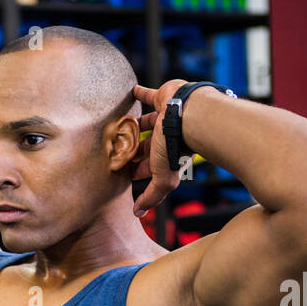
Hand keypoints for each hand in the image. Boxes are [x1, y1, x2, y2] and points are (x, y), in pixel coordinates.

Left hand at [130, 80, 189, 216]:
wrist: (189, 115)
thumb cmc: (176, 147)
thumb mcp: (163, 178)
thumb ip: (152, 196)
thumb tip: (138, 214)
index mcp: (166, 157)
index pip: (148, 166)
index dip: (137, 170)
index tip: (123, 171)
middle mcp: (166, 138)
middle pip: (146, 146)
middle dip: (134, 149)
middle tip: (116, 149)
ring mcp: (164, 118)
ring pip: (145, 123)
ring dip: (135, 124)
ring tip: (120, 124)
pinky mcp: (163, 98)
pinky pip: (148, 94)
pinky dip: (140, 93)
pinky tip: (131, 92)